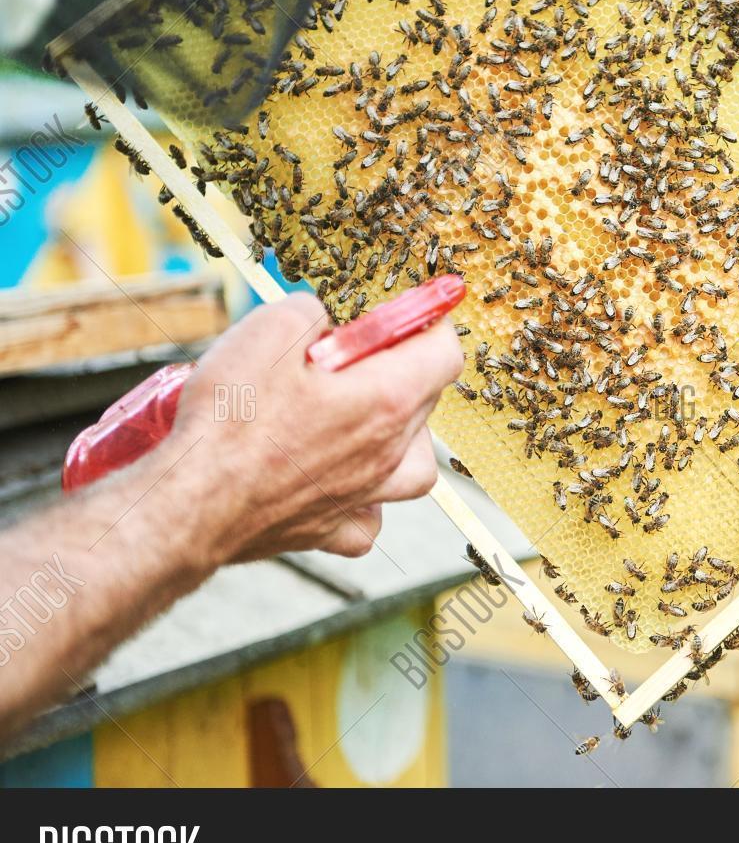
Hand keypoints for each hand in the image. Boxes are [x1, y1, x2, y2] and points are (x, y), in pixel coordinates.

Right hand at [164, 292, 463, 565]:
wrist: (190, 503)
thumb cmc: (229, 420)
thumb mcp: (270, 329)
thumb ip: (312, 312)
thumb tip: (323, 318)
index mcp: (386, 398)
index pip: (444, 353)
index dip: (429, 325)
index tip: (409, 312)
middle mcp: (388, 452)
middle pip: (426, 403)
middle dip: (401, 369)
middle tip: (354, 355)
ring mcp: (364, 495)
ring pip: (414, 465)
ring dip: (401, 435)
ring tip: (363, 417)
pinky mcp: (330, 530)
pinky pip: (368, 517)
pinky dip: (366, 499)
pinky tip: (340, 481)